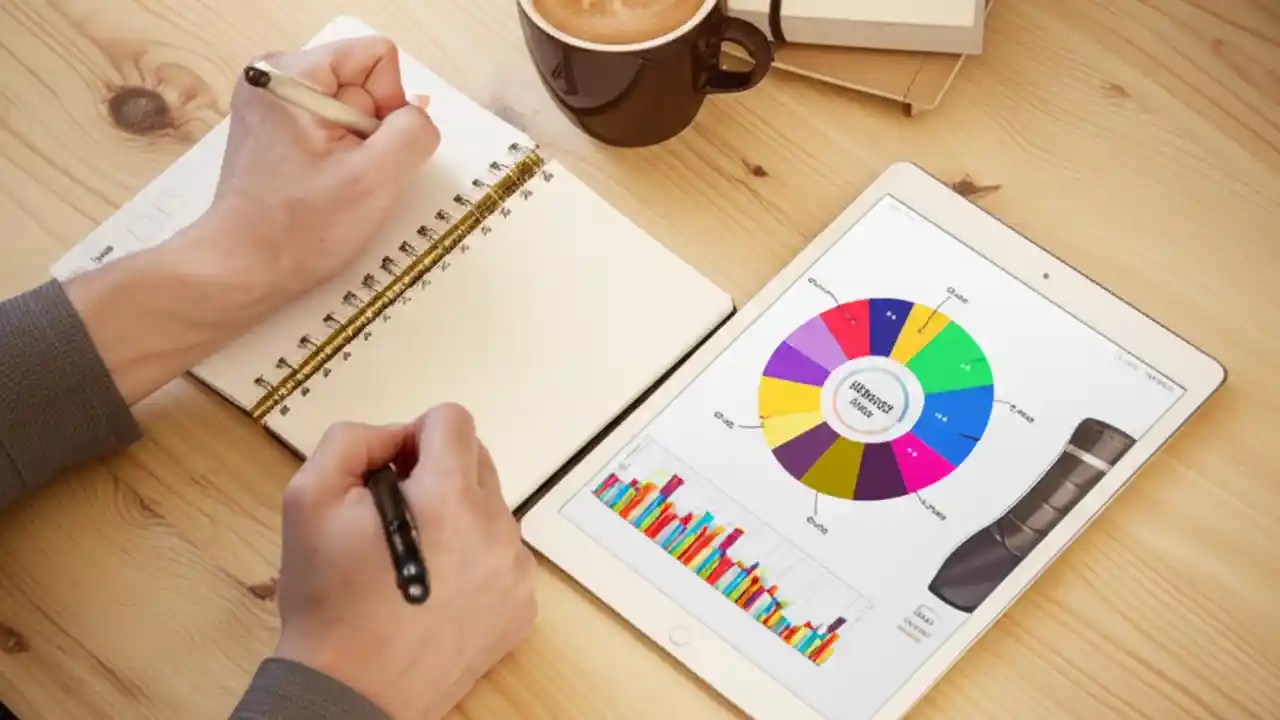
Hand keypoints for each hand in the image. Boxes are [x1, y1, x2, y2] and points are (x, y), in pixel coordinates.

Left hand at [182, 36, 441, 304]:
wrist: (243, 269)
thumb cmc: (296, 230)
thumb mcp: (375, 179)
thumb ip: (413, 133)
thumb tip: (417, 117)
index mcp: (290, 75)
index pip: (378, 58)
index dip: (390, 106)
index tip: (366, 151)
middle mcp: (275, 78)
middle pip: (365, 84)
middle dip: (372, 133)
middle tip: (347, 174)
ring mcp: (275, 105)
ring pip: (354, 111)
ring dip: (360, 151)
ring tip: (334, 183)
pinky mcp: (277, 130)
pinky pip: (335, 129)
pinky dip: (343, 159)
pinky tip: (327, 186)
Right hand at [274, 404, 536, 719]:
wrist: (349, 692)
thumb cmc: (326, 600)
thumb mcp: (309, 498)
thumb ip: (352, 441)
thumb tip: (395, 436)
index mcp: (450, 498)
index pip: (452, 420)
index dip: (414, 436)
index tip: (391, 472)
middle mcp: (497, 529)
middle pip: (478, 461)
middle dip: (438, 473)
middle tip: (396, 516)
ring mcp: (515, 571)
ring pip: (492, 510)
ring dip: (458, 517)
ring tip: (416, 559)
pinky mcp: (522, 606)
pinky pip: (504, 557)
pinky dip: (474, 561)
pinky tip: (437, 590)